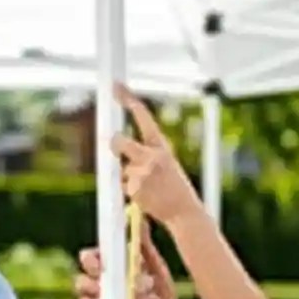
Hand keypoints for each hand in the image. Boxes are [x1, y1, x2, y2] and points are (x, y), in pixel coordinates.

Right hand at [76, 225, 177, 298]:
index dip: (91, 260)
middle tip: (123, 287)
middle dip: (100, 285)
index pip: (89, 260)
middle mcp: (98, 289)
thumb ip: (144, 246)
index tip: (100, 265)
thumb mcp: (156, 270)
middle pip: (81, 281)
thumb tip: (141, 220)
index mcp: (109, 270)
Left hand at [110, 83, 202, 227]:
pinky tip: (146, 198)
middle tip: (113, 144)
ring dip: (128, 178)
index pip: (143, 117)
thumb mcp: (166, 163)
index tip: (116, 86)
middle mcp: (151, 155)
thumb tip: (117, 145)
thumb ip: (146, 153)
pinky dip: (130, 192)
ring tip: (149, 188)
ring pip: (121, 169)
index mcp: (162, 146)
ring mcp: (142, 172)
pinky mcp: (134, 188)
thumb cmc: (174, 187)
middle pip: (119, 142)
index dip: (128, 99)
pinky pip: (122, 186)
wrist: (185, 212)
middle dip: (113, 144)